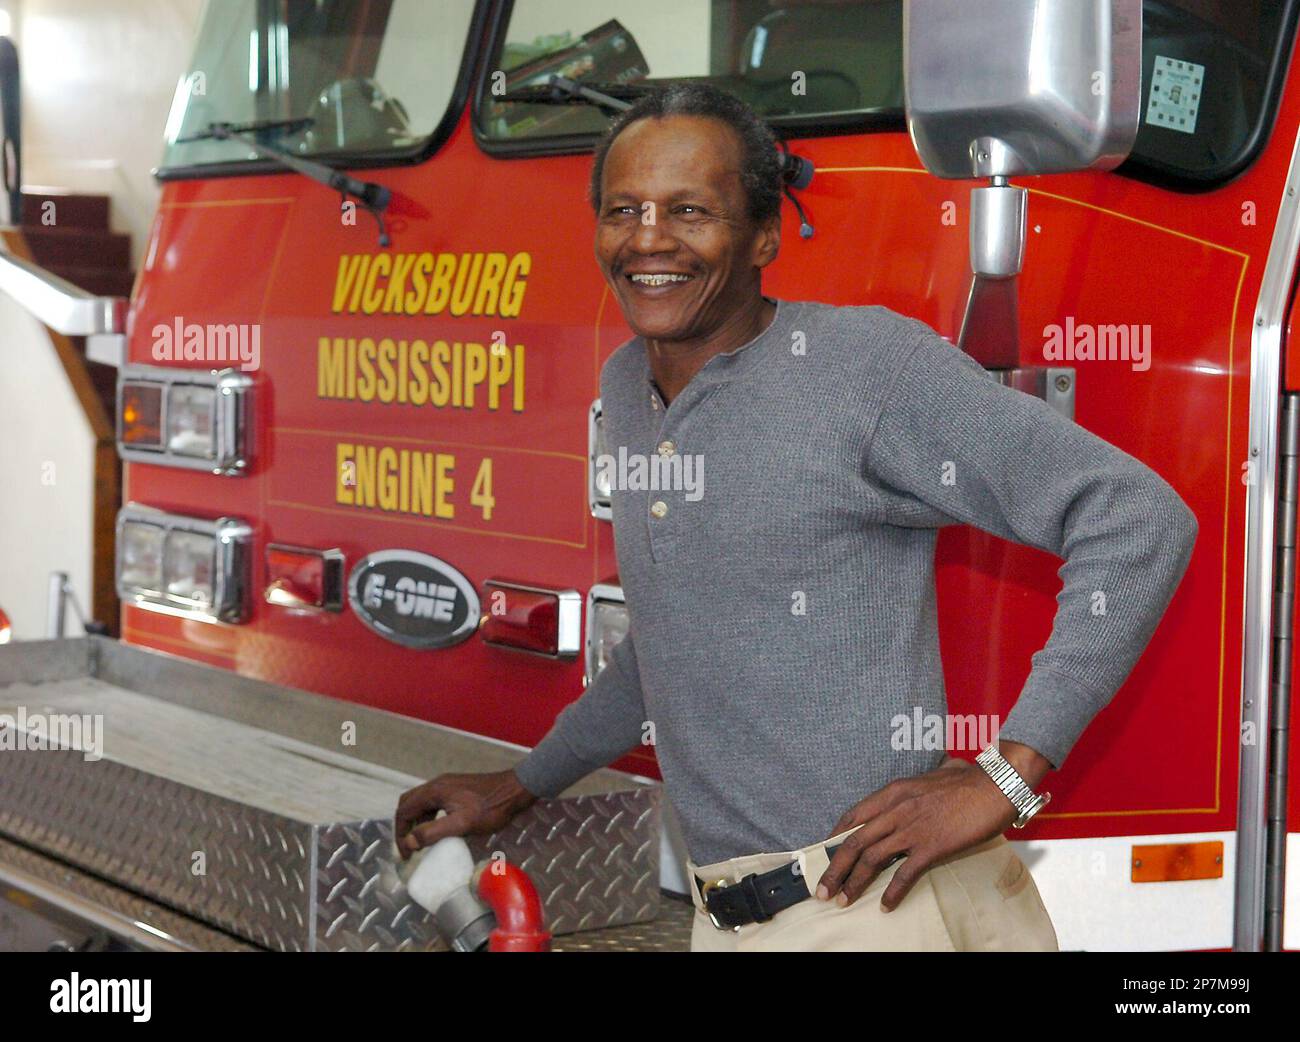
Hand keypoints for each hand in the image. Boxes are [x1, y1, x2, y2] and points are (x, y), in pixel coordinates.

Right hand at [394, 769, 536, 858]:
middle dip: (404, 826)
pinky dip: (428, 816)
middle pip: (408, 803)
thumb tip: (409, 842)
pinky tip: (437, 829)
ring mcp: (447, 784)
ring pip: (420, 802)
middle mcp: (437, 784)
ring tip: (419, 841)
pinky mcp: (456, 788)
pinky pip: (433, 802)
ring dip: (415, 821)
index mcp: (434, 791)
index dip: (400, 833)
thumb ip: (433, 832)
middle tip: (408, 847)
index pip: (404, 811)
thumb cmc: (491, 808)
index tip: (406, 853)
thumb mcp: (462, 824)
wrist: (515, 789)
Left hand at [816, 744, 1048, 910]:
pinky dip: (893, 892)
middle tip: (822, 890)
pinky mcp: (932, 846)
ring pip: (871, 859)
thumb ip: (924, 781)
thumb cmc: (971, 779)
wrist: (996, 785)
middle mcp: (896, 809)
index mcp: (894, 792)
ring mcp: (912, 828)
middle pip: (854, 842)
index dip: (835, 838)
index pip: (852, 816)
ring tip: (843, 900)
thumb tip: (934, 774)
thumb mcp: (936, 774)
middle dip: (834, 869)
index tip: (826, 854)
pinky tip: (885, 905)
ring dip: (853, 883)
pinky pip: (905, 873)